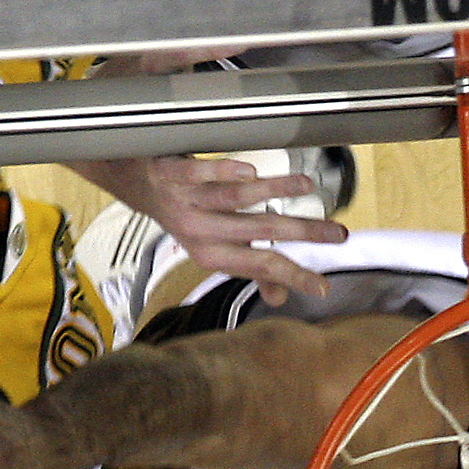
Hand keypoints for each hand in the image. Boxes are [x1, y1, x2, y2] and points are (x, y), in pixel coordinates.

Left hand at [89, 155, 347, 306]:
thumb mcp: (211, 245)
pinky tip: (252, 171)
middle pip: (260, 233)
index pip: (261, 267)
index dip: (293, 277)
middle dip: (303, 233)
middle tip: (339, 234)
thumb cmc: (181, 212)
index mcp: (211, 253)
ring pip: (238, 199)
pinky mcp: (174, 174)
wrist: (129, 178)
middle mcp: (199, 232)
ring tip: (309, 187)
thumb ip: (248, 265)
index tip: (323, 286)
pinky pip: (204, 173)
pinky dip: (228, 172)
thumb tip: (281, 297)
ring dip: (277, 192)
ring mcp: (186, 202)